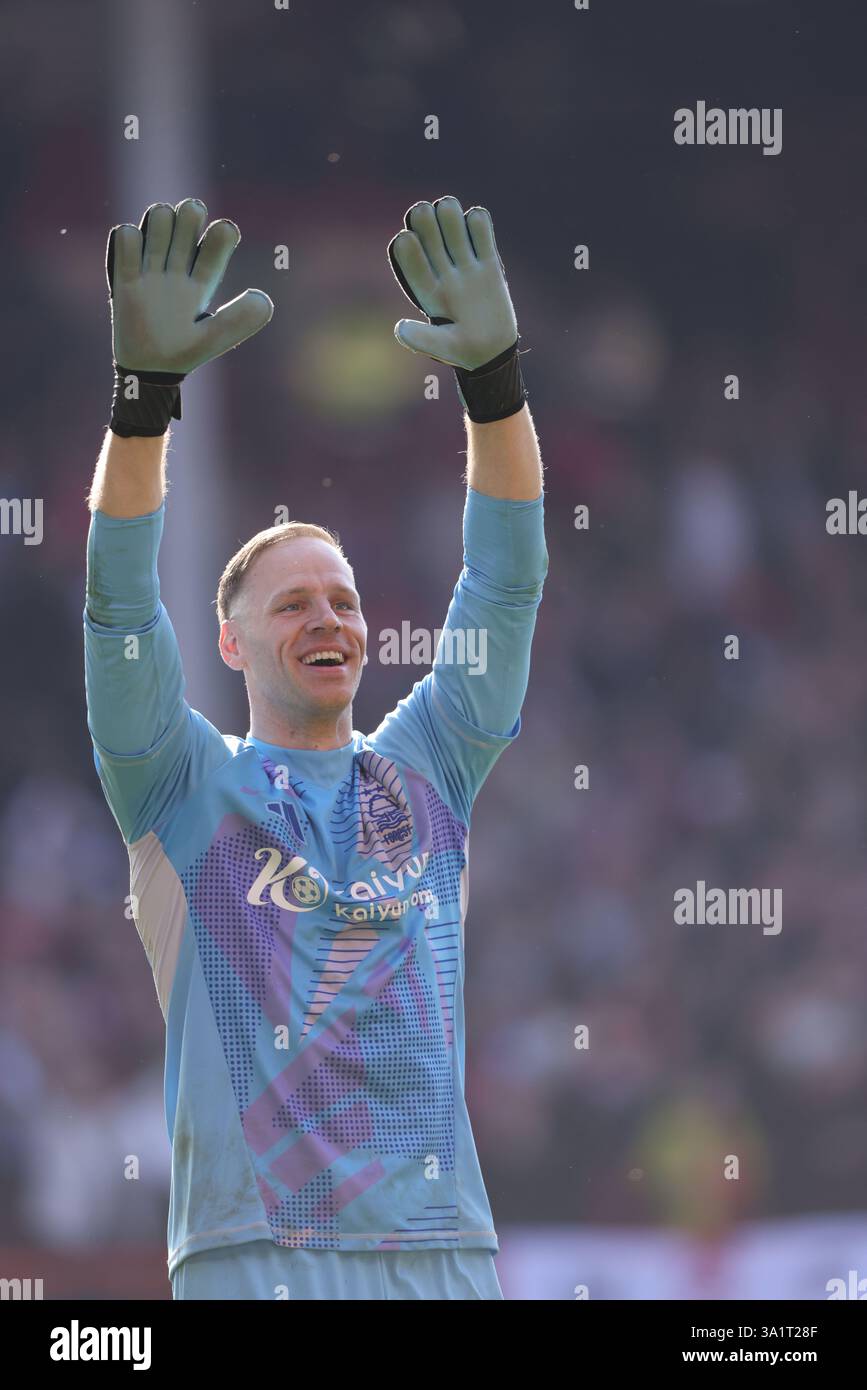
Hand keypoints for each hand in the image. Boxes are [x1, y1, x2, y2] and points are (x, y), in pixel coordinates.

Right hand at [107, 198, 272, 374]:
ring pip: (159, 217)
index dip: (223, 233)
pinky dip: (131, 238)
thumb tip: (264, 298)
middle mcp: (180, 268)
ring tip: (158, 253)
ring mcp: (153, 269)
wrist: (145, 369)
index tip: (224, 238)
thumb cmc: (182, 354)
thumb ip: (240, 320)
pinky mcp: (126, 274)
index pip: (220, 238)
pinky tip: (135, 263)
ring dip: (161, 222)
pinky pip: (126, 237)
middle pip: (188, 217)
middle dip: (190, 216)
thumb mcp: (213, 339)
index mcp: (205, 280)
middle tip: (187, 241)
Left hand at [388, 196, 517, 370]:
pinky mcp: (487, 260)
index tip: (408, 240)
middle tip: (439, 235)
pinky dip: (478, 220)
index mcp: (425, 287)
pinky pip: (479, 224)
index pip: (407, 252)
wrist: (493, 350)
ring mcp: (464, 263)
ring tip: (459, 230)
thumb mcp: (444, 347)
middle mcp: (440, 270)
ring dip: (450, 212)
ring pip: (449, 216)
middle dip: (426, 219)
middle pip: (424, 224)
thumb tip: (400, 328)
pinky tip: (480, 235)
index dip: (405, 243)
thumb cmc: (464, 350)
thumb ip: (422, 339)